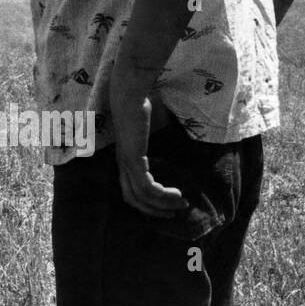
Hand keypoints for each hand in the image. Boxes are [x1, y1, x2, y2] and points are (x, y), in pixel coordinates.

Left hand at [108, 63, 188, 218]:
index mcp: (124, 157)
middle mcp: (122, 163)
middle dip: (153, 210)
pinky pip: (147, 187)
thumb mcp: (154, 125)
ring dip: (163, 204)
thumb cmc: (141, 104)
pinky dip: (162, 195)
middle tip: (174, 213)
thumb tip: (181, 134)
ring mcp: (126, 162)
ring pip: (142, 196)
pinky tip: (177, 193)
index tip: (166, 204)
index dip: (146, 201)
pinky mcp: (133, 159)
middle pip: (132, 198)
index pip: (129, 188)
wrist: (130, 92)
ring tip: (182, 204)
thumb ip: (161, 135)